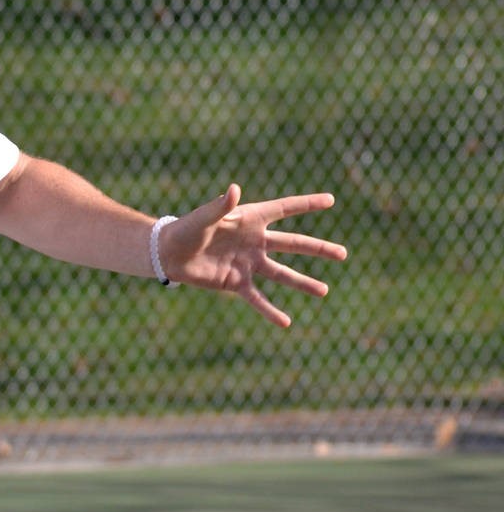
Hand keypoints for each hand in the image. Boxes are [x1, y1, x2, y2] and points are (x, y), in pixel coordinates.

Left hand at [159, 184, 347, 327]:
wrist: (167, 253)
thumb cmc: (185, 229)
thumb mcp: (203, 218)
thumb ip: (220, 206)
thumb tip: (234, 189)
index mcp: (249, 219)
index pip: (283, 209)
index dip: (306, 204)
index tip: (331, 200)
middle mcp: (254, 241)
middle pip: (293, 244)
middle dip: (318, 248)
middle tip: (343, 254)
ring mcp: (248, 262)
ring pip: (281, 274)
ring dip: (303, 283)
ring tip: (324, 292)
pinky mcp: (236, 282)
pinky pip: (257, 298)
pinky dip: (270, 311)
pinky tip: (286, 322)